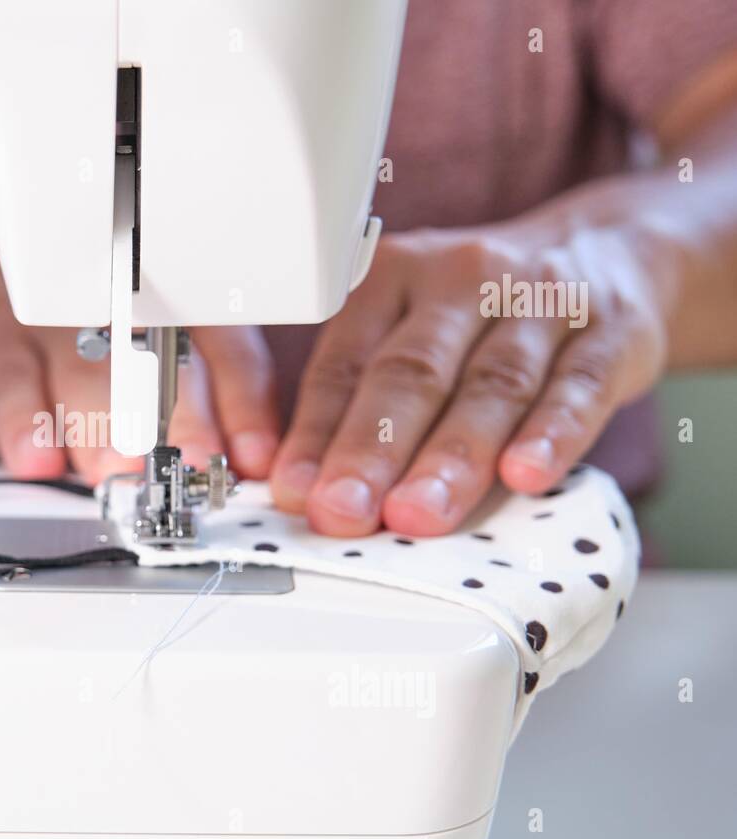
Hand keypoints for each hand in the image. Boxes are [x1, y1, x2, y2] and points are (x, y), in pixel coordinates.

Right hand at [0, 309, 279, 484]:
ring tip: (120, 471)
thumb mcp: (142, 381)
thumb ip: (192, 425)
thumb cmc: (77, 363)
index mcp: (173, 318)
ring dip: (108, 426)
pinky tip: (39, 462)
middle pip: (162, 358)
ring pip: (89, 371)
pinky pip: (12, 382)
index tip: (255, 456)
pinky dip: (25, 424)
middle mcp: (119, 314)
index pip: (225, 350)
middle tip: (196, 463)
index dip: (245, 405)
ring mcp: (56, 327)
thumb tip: (246, 483)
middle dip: (184, 418)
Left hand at [268, 224, 667, 535]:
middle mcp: (459, 278)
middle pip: (412, 373)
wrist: (610, 254)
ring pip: (492, 384)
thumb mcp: (409, 332)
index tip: (296, 493)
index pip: (345, 364)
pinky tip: (525, 477)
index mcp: (390, 278)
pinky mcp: (611, 329)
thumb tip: (300, 488)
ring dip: (452, 457)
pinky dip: (552, 433)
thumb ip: (357, 401)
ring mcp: (538, 299)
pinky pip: (579, 385)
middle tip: (344, 512)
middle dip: (373, 450)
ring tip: (418, 516)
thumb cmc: (482, 319)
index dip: (316, 433)